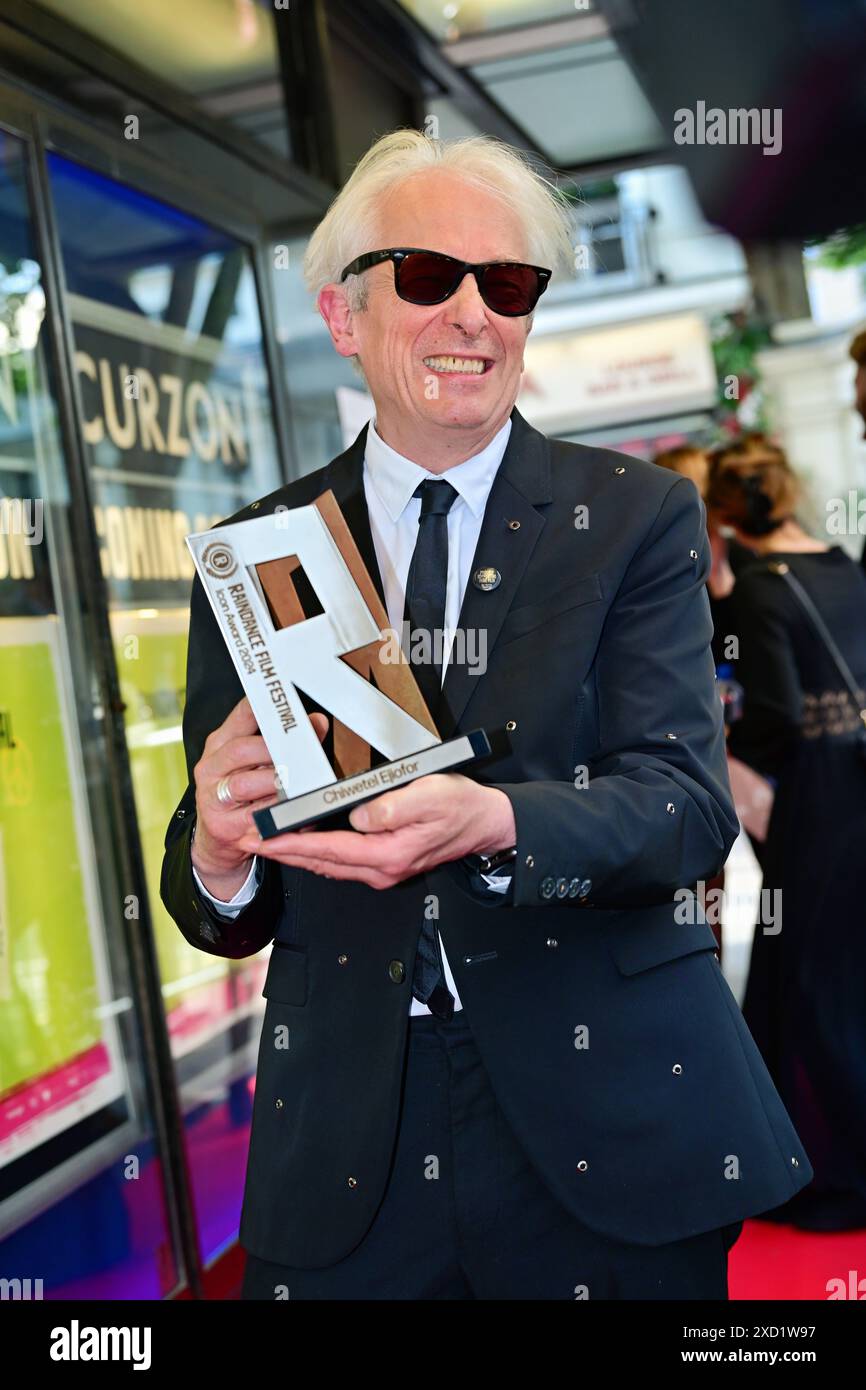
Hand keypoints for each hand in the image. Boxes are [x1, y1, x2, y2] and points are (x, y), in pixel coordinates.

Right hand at [191, 695, 328, 894]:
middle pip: (240, 750)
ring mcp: (213, 798)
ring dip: (275, 782)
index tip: (287, 705)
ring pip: (244, 784)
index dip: (263, 709)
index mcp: (219, 745)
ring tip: (298, 781)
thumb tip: (318, 722)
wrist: (216, 840)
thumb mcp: (254, 763)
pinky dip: (277, 812)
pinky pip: (254, 816)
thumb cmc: (241, 795)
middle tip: (301, 752)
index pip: (239, 717)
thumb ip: (282, 742)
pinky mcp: (222, 826)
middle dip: (274, 749)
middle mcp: (211, 768)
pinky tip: (293, 809)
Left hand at [236, 773, 515, 889]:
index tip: (261, 838)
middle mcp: (380, 868)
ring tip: (266, 839)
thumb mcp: (428, 797)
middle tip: (248, 838)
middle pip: (318, 862)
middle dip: (282, 851)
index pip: (326, 850)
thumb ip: (392, 808)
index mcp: (387, 854)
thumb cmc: (459, 806)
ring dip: (295, 853)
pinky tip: (304, 840)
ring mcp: (382, 869)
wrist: (485, 823)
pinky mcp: (385, 862)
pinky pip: (340, 860)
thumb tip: (359, 816)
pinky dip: (316, 851)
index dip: (289, 844)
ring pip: (327, 864)